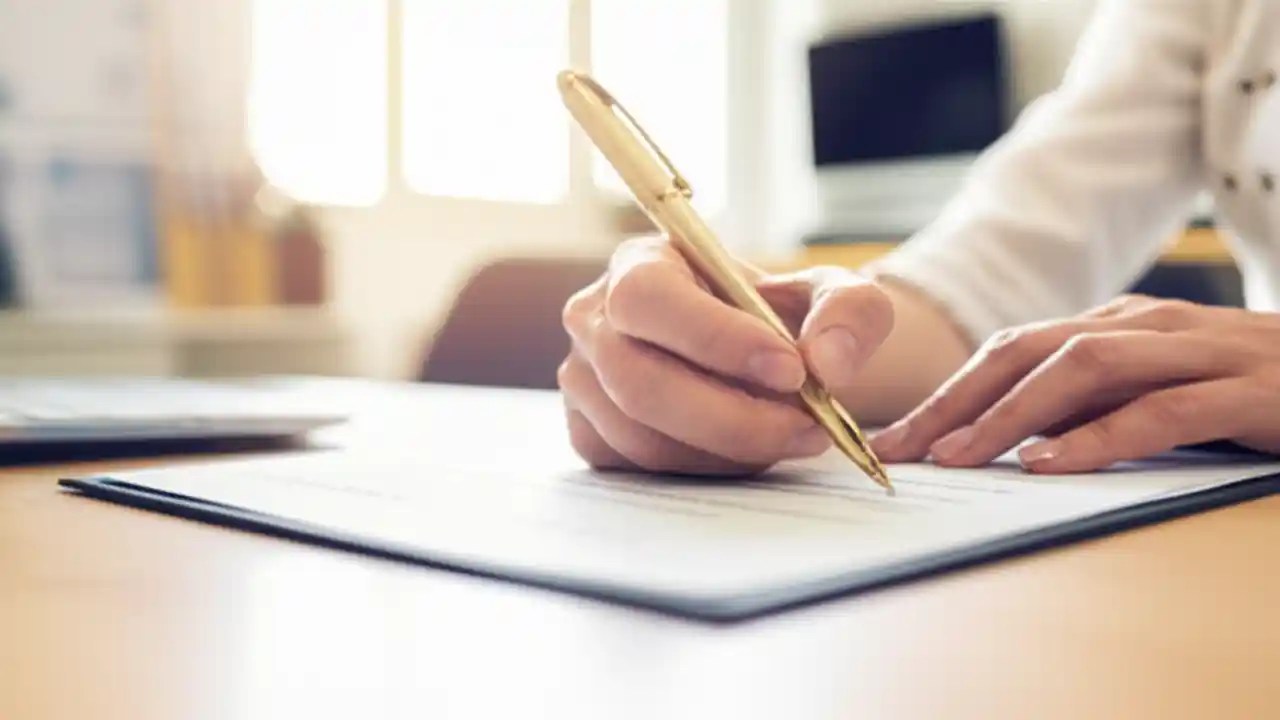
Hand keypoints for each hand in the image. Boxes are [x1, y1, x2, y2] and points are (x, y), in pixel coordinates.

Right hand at [558, 236, 894, 474]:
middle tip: (808, 429)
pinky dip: (704, 468)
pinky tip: (746, 450)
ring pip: (642, 435)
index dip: (716, 340)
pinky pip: (640, 467)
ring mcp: (582, 380)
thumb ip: (849, 312)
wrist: (747, 354)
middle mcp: (593, 319)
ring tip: (789, 436)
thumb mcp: (827, 295)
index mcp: (638, 264)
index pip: (650, 300)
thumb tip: (828, 364)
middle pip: (639, 381)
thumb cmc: (775, 316)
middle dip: (731, 417)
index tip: (791, 371)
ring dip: (726, 449)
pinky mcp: (588, 432)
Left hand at [872, 295, 1279, 472]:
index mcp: (1117, 325)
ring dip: (1009, 415)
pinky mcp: (1247, 391)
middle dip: (954, 401)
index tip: (896, 439)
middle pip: (1026, 352)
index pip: (1011, 351)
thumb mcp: (1155, 389)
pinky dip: (1098, 437)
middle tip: (902, 450)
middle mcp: (1145, 327)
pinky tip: (1052, 464)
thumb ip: (1091, 403)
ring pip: (1080, 369)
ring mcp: (1196, 353)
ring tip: (959, 457)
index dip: (946, 393)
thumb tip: (1005, 442)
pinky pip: (1159, 413)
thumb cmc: (1248, 387)